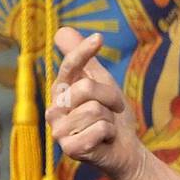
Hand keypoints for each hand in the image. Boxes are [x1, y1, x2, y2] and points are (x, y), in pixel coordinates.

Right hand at [46, 27, 146, 179]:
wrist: (125, 148)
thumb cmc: (111, 114)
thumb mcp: (101, 82)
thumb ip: (83, 59)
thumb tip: (61, 30)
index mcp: (61, 92)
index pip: (69, 67)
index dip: (82, 52)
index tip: (99, 38)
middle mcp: (54, 110)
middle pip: (87, 87)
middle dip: (110, 97)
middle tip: (113, 110)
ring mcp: (59, 131)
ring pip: (95, 109)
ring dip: (110, 118)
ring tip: (106, 127)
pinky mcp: (70, 149)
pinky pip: (99, 128)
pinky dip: (109, 133)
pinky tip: (103, 140)